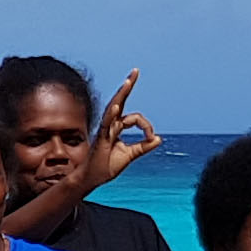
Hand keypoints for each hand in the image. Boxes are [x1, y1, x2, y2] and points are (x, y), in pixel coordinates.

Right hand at [85, 69, 163, 186]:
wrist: (91, 178)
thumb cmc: (106, 166)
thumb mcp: (130, 155)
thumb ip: (143, 147)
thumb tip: (158, 139)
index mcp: (117, 128)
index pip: (135, 118)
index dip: (146, 126)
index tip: (151, 138)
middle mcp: (110, 125)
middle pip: (120, 101)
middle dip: (128, 86)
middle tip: (135, 71)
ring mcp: (105, 130)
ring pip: (114, 108)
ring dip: (122, 94)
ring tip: (128, 81)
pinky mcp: (101, 138)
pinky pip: (106, 124)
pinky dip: (111, 115)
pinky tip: (116, 106)